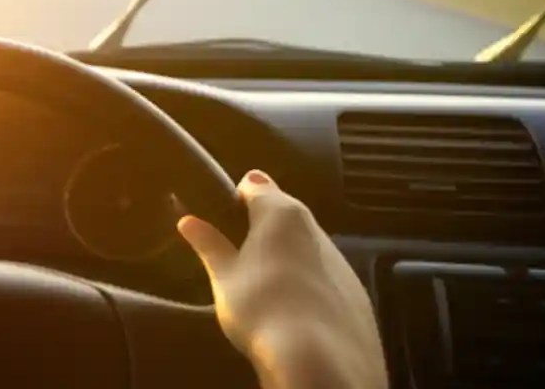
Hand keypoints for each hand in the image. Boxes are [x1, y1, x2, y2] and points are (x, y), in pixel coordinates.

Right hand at [177, 171, 385, 388]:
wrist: (320, 359)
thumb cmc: (261, 307)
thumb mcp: (225, 278)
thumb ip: (209, 245)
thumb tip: (188, 220)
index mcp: (280, 214)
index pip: (255, 186)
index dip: (236, 195)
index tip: (221, 214)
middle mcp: (315, 227)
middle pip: (284, 213)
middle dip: (263, 225)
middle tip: (240, 252)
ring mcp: (340, 259)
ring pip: (307, 244)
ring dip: (288, 253)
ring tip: (266, 284)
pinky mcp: (356, 291)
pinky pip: (325, 274)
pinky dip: (308, 280)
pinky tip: (295, 307)